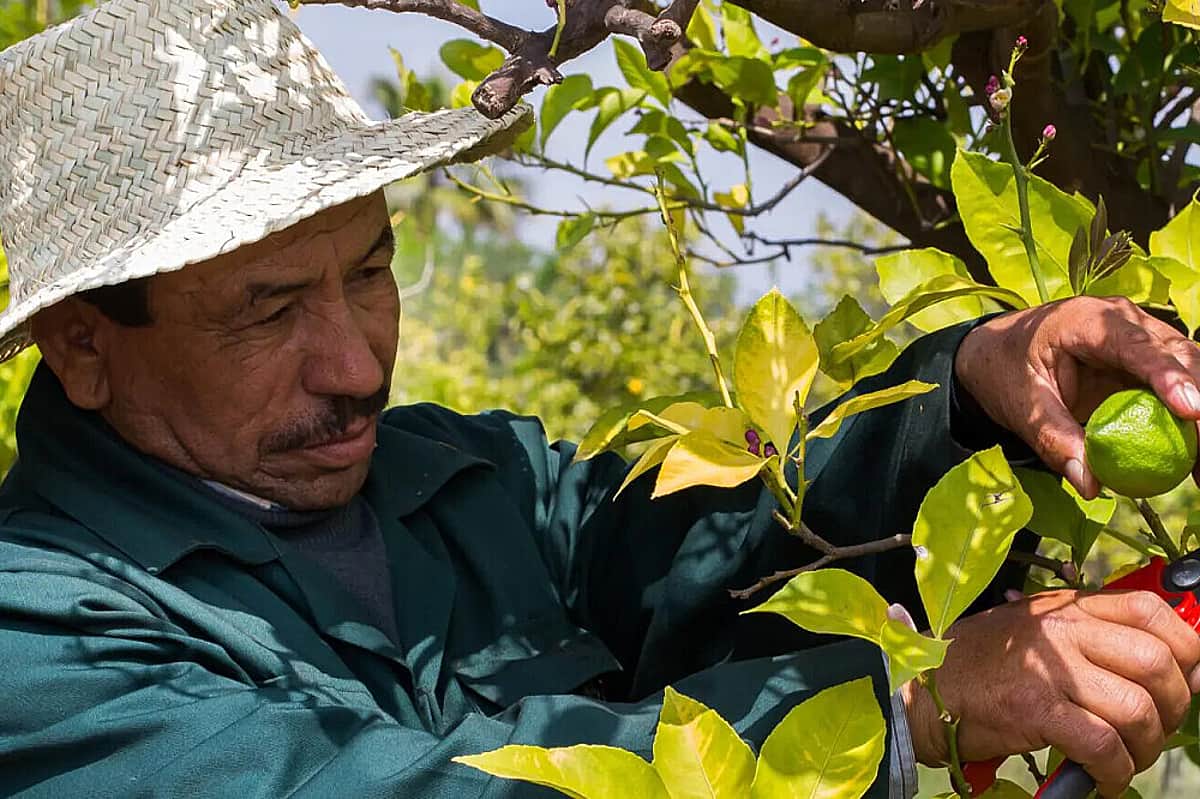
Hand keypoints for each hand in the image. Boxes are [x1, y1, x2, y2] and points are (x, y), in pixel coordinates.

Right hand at [901, 589, 1199, 796]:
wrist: (926, 688)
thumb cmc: (984, 664)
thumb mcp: (1038, 630)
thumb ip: (1092, 635)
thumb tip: (1166, 666)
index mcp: (1068, 607)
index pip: (1150, 611)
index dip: (1186, 647)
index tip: (1187, 679)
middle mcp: (1063, 630)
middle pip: (1157, 663)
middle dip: (1174, 706)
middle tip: (1156, 730)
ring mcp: (1050, 669)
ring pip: (1137, 709)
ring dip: (1145, 748)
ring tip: (1126, 760)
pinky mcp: (1035, 709)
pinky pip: (1103, 745)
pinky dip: (1115, 771)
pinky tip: (1105, 779)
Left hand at [955, 296, 1199, 497]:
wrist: (996, 353)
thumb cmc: (1006, 370)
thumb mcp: (1021, 406)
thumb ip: (1054, 440)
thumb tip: (1090, 483)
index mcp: (1086, 321)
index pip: (1137, 346)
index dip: (1168, 376)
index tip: (1191, 410)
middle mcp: (1123, 322)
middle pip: (1178, 355)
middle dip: (1198, 401)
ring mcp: (1141, 340)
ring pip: (1190, 368)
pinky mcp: (1147, 364)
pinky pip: (1179, 389)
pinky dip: (1191, 420)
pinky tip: (1195, 458)